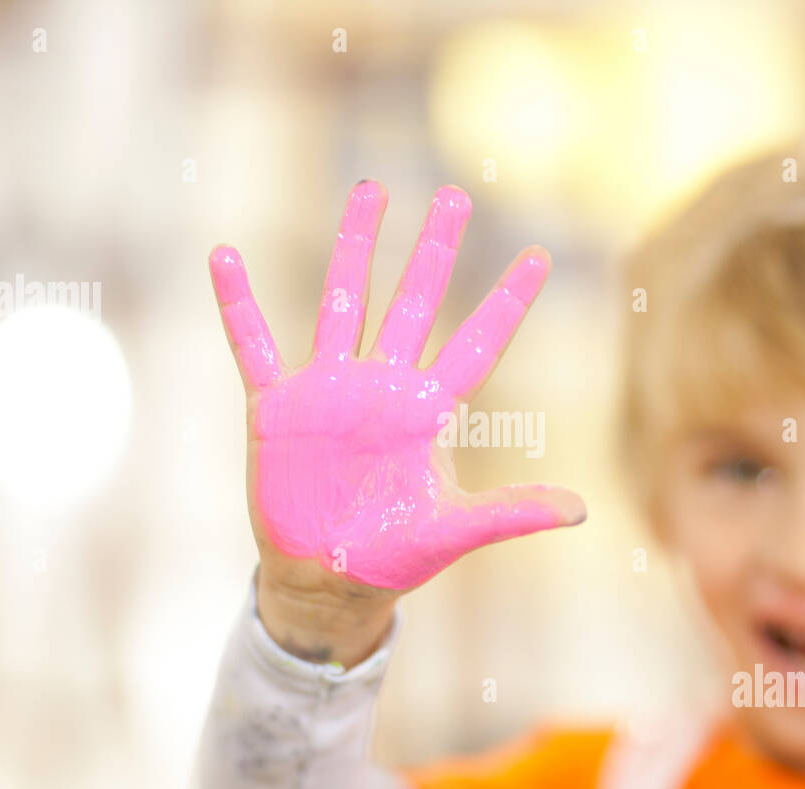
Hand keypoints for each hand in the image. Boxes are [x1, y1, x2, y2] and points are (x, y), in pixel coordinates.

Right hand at [209, 183, 584, 660]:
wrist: (327, 580)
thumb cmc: (395, 556)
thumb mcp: (454, 531)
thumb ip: (510, 513)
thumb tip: (581, 511)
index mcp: (429, 411)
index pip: (478, 344)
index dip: (508, 303)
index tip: (540, 257)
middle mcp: (383, 387)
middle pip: (414, 302)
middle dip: (434, 250)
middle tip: (455, 195)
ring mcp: (329, 390)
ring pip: (343, 302)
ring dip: (355, 248)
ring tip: (370, 192)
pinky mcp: (277, 408)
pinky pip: (253, 345)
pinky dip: (237, 305)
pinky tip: (224, 255)